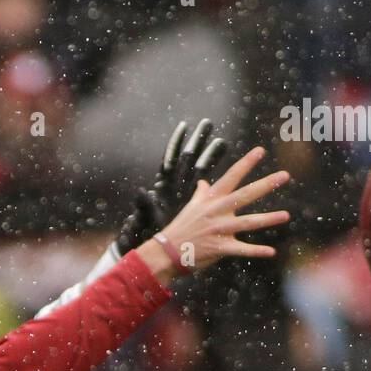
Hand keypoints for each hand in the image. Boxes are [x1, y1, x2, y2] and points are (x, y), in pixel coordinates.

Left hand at [116, 118, 227, 253]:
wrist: (163, 248)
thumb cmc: (154, 230)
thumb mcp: (149, 216)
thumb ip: (144, 204)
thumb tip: (139, 193)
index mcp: (167, 185)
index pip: (172, 160)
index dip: (177, 144)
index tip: (183, 126)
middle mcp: (180, 186)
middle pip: (190, 159)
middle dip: (198, 140)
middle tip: (207, 123)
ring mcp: (191, 194)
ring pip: (202, 169)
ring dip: (212, 155)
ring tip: (223, 141)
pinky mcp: (199, 205)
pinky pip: (211, 190)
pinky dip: (221, 181)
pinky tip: (232, 169)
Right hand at [136, 146, 289, 280]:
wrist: (168, 251)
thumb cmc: (181, 228)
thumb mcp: (191, 206)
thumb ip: (201, 194)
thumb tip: (204, 182)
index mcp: (212, 199)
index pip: (232, 176)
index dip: (246, 163)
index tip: (261, 150)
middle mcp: (218, 211)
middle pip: (246, 195)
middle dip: (266, 184)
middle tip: (284, 176)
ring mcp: (220, 229)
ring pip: (249, 222)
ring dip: (269, 219)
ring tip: (286, 215)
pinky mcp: (220, 247)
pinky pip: (242, 249)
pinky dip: (256, 251)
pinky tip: (271, 252)